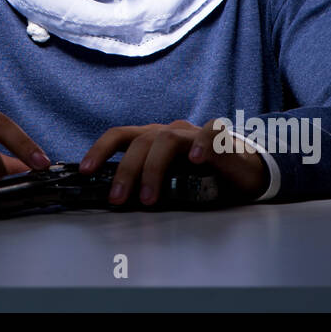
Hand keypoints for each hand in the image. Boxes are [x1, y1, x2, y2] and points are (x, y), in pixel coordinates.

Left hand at [79, 119, 267, 204]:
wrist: (246, 172)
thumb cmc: (204, 177)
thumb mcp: (169, 182)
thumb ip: (146, 184)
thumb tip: (114, 199)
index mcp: (153, 139)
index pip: (120, 136)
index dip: (100, 150)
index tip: (84, 171)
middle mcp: (170, 132)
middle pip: (139, 141)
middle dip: (125, 171)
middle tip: (117, 199)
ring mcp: (194, 133)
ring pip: (167, 140)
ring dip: (153, 169)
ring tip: (148, 198)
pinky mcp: (222, 139)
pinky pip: (210, 132)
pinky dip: (202, 144)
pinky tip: (196, 161)